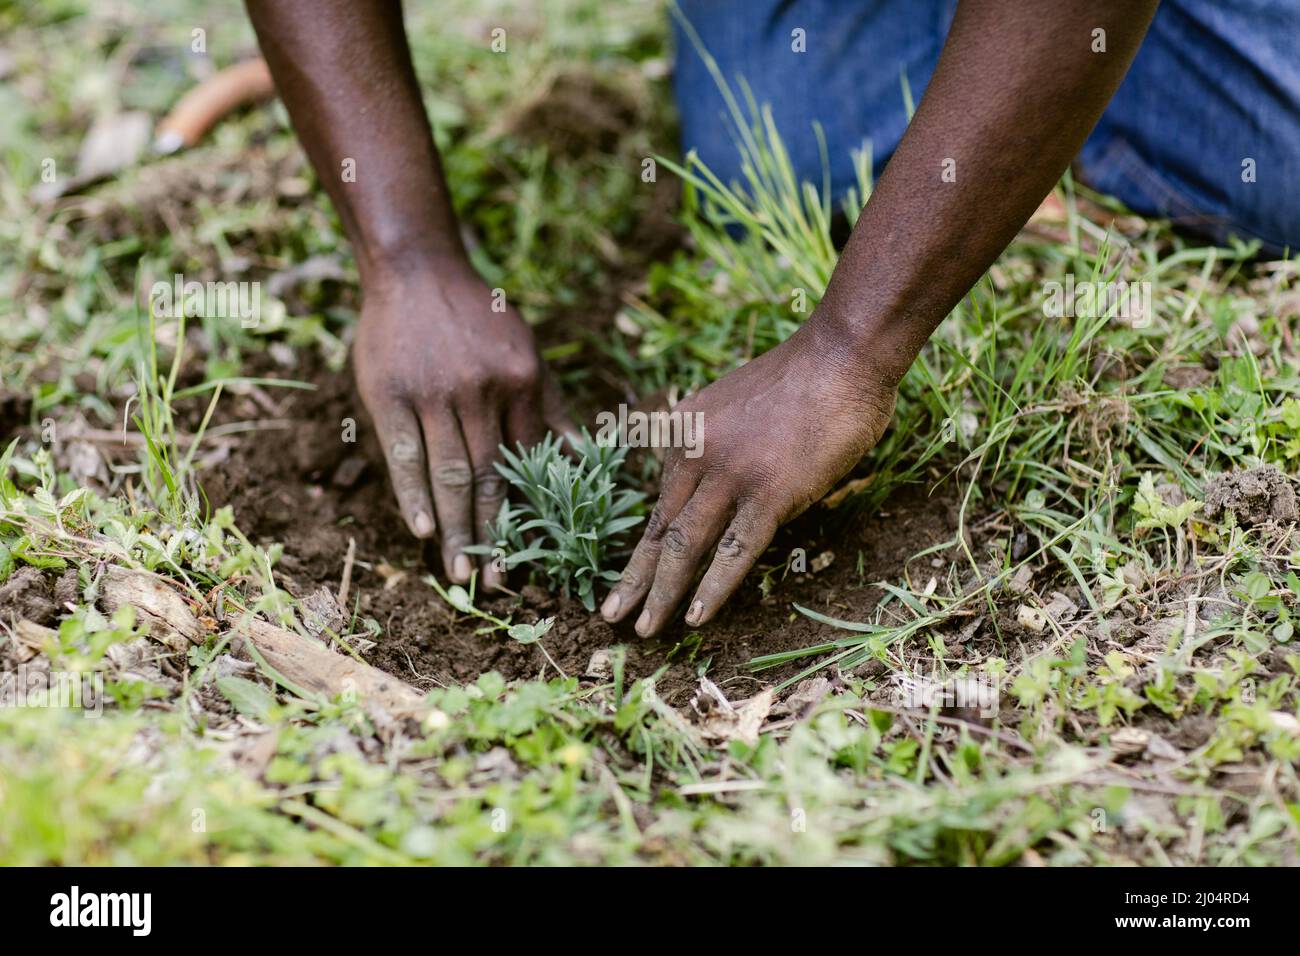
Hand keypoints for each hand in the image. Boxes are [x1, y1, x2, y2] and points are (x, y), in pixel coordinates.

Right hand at [353, 260, 570, 586]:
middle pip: (488, 476)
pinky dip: (413, 494)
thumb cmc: (478, 315)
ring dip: (454, 528)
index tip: (533, 553)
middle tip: (497, 583)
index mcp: (522, 381)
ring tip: (459, 571)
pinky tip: (421, 529)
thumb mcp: (527, 351)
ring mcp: (434, 392)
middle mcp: (482, 390)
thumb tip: (588, 456)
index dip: (529, 511)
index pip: (527, 460)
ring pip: (448, 473)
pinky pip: (405, 454)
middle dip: (494, 535)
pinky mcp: (390, 394)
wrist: (418, 269)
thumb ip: (551, 405)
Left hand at [599, 319, 897, 635]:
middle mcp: (696, 454)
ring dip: (662, 593)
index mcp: (684, 432)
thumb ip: (715, 441)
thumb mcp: (733, 402)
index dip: (642, 548)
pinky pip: (734, 551)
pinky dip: (712, 588)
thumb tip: (713, 485)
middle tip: (609, 618)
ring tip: (644, 631)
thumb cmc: (802, 380)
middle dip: (634, 580)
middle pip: (661, 530)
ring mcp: (730, 475)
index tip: (626, 581)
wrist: (841, 355)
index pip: (660, 504)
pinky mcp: (768, 492)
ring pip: (686, 546)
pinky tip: (696, 617)